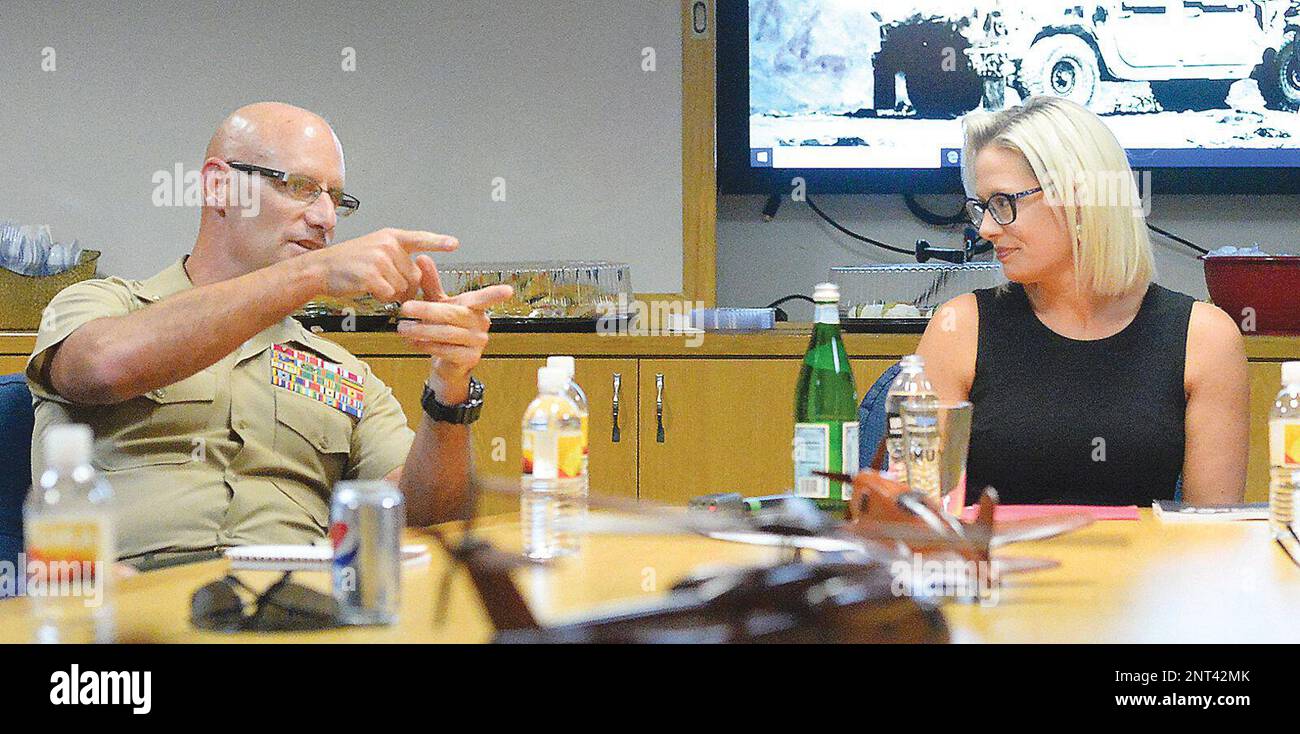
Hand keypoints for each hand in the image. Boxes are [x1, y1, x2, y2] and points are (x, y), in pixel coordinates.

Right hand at [306, 228, 458, 301]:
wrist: (321, 268)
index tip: (454, 244)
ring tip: (372, 282)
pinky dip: (380, 297)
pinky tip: (367, 288)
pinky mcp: (371, 275)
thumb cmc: (349, 263)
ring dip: (391, 293)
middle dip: (404, 286)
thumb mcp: (374, 249)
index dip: (438, 242)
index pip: (420, 238)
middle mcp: (387, 245)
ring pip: (402, 288)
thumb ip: (397, 258)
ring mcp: (379, 259)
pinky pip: (389, 295)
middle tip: (383, 282)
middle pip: (414, 276)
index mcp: (391, 237)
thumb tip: (417, 279)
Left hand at [397, 255, 513, 401]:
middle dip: (427, 310)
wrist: (448, 363)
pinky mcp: (469, 359)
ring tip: (402, 327)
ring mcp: (477, 343)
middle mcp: (481, 324)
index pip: (486, 299)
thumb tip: (422, 257)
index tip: (509, 291)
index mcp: (476, 307)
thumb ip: (431, 282)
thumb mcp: (439, 303)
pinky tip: (413, 342)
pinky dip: (427, 346)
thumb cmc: (446, 328)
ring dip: (422, 330)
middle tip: (405, 307)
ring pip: (447, 334)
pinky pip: (446, 350)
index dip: (496, 295)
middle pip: (454, 314)